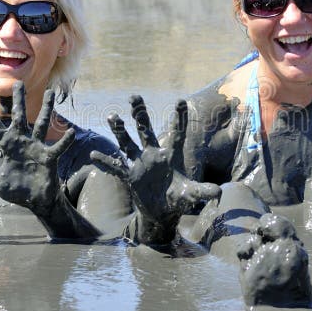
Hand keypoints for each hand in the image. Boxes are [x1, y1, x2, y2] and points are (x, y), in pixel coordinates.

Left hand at [0, 82, 74, 214]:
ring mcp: (37, 148)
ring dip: (47, 108)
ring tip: (51, 92)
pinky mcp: (49, 158)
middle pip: (20, 117)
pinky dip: (64, 141)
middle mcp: (23, 142)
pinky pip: (57, 148)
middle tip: (18, 83)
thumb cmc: (18, 189)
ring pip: (42, 124)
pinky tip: (71, 132)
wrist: (36, 200)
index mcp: (9, 146)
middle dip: (19, 100)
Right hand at [92, 95, 220, 240]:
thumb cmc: (178, 200)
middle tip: (134, 97)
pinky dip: (106, 162)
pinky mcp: (130, 176)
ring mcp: (140, 164)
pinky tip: (94, 155)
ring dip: (120, 131)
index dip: (179, 119)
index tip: (181, 100)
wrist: (161, 213)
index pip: (177, 134)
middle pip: (146, 130)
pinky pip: (116, 167)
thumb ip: (202, 192)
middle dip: (140, 114)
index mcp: (171, 156)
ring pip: (128, 143)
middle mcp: (154, 155)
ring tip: (113, 116)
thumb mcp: (190, 195)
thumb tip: (218, 192)